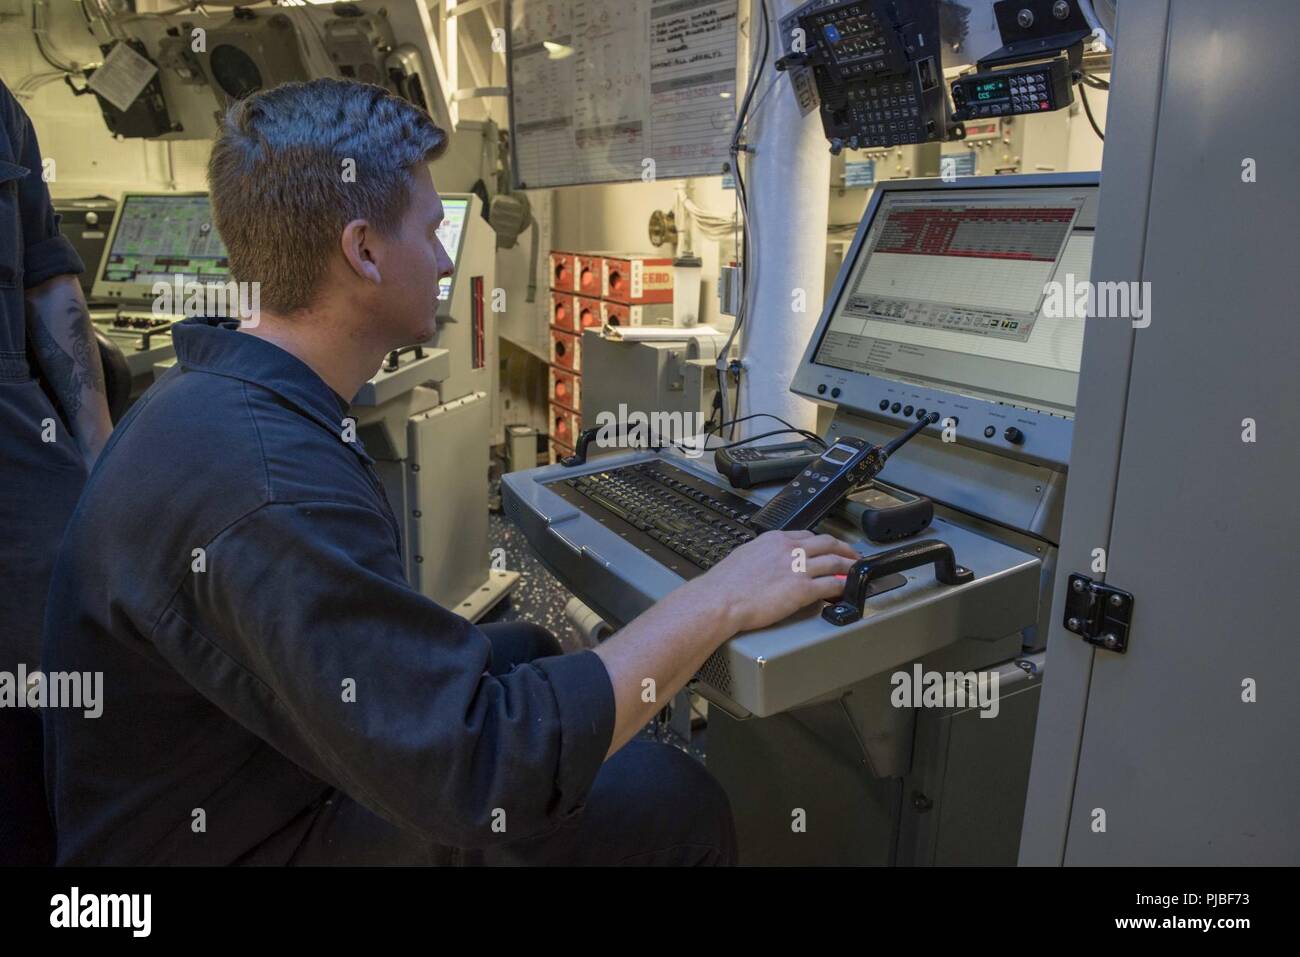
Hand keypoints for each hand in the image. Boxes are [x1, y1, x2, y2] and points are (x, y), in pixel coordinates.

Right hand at [702, 530, 859, 635]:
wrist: (719, 600)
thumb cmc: (724, 584)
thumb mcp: (744, 557)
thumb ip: (762, 556)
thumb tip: (768, 562)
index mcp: (774, 540)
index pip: (806, 535)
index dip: (822, 542)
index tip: (827, 546)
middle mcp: (789, 550)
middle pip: (827, 543)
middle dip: (844, 549)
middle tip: (852, 555)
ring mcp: (798, 568)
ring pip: (834, 561)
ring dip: (849, 566)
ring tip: (856, 571)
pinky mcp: (802, 589)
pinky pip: (831, 584)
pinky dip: (842, 586)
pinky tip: (846, 590)